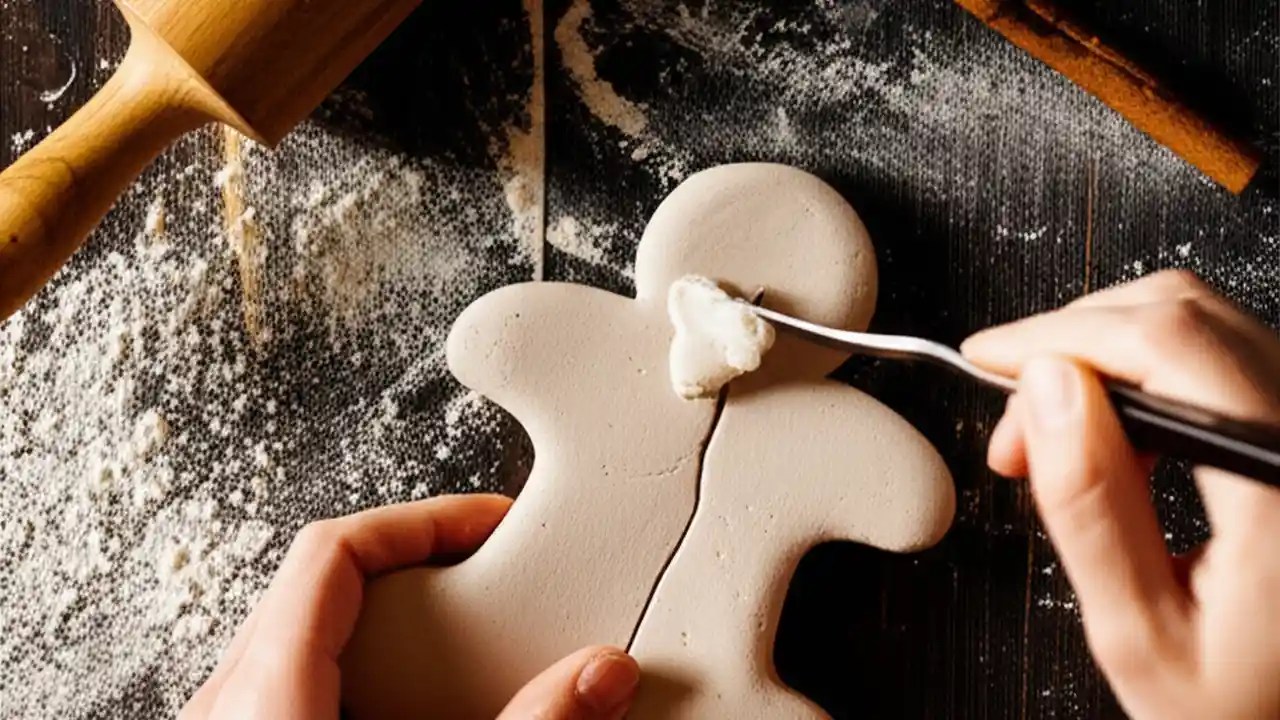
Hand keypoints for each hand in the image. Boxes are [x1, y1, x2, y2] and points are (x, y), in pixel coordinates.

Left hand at [180, 495, 640, 719]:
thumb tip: (602, 672)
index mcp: (268, 689)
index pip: (333, 548)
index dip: (421, 519)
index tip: (492, 525)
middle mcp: (233, 699)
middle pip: (321, 584)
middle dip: (418, 569)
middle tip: (488, 583)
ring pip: (305, 636)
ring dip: (390, 626)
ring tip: (456, 648)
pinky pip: (297, 682)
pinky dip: (363, 673)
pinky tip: (411, 710)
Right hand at [962, 270, 1279, 719]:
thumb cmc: (1246, 711)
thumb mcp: (1143, 635)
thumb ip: (1091, 507)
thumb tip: (1044, 389)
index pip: (1167, 345)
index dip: (1060, 335)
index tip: (990, 360)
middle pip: (1184, 316)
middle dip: (1072, 349)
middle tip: (1015, 428)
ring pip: (1204, 327)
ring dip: (1108, 360)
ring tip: (1056, 441)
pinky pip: (1226, 362)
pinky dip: (1151, 379)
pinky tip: (1116, 440)